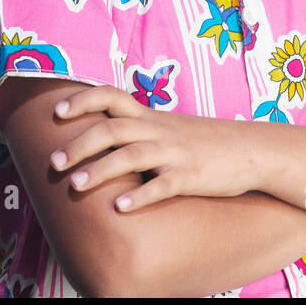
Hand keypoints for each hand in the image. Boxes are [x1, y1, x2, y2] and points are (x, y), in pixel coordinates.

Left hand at [47, 85, 255, 212]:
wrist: (251, 150)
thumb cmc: (204, 142)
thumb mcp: (168, 128)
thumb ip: (138, 130)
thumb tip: (99, 139)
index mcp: (151, 117)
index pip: (111, 96)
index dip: (83, 101)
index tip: (56, 112)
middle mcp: (159, 130)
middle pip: (113, 128)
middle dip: (80, 144)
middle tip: (54, 163)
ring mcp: (175, 152)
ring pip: (132, 155)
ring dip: (101, 170)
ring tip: (76, 187)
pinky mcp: (191, 176)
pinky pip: (163, 184)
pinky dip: (140, 195)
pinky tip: (120, 208)